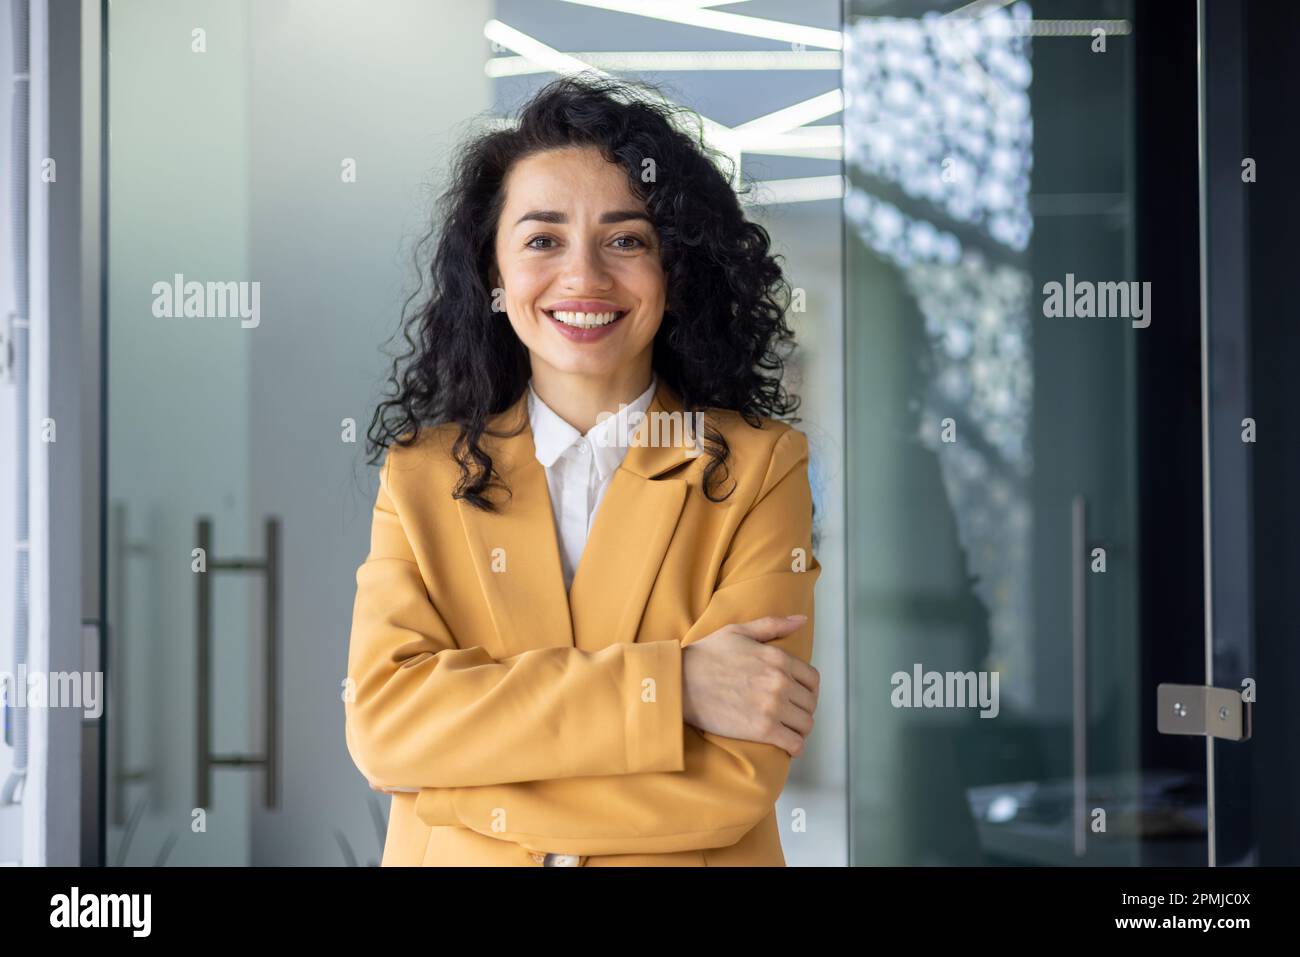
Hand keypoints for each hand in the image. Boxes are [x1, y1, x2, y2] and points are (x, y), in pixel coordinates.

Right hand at [681, 615, 818, 756]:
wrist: (679, 682)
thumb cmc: (705, 656)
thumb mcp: (738, 631)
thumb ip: (773, 625)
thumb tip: (801, 619)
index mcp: (778, 658)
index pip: (812, 679)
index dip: (808, 690)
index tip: (798, 696)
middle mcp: (780, 682)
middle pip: (810, 704)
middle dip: (802, 709)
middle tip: (789, 714)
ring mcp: (773, 707)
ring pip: (805, 724)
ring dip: (799, 729)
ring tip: (787, 729)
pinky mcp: (762, 729)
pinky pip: (794, 743)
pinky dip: (795, 746)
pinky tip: (786, 744)